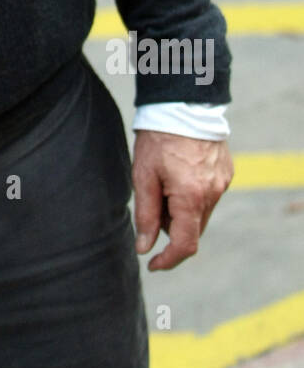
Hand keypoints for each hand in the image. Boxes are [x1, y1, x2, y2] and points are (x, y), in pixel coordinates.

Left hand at [132, 131, 232, 270]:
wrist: (183, 103)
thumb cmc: (158, 138)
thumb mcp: (143, 176)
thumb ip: (145, 214)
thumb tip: (144, 247)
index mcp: (191, 197)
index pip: (185, 245)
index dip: (168, 260)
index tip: (153, 264)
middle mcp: (213, 194)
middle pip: (192, 229)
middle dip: (170, 226)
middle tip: (151, 201)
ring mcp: (222, 183)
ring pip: (200, 213)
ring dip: (182, 210)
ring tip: (164, 181)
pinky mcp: (225, 172)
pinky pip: (208, 195)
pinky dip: (192, 195)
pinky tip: (178, 172)